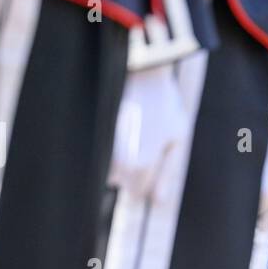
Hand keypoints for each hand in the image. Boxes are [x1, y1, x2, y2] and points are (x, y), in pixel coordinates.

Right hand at [110, 48, 187, 203]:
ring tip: (131, 126)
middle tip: (142, 135)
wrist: (141, 67)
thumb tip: (158, 201)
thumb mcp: (177, 137)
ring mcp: (99, 146)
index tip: (152, 156)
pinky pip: (97, 151)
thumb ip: (168, 173)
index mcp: (140, 165)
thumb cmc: (164, 100)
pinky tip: (120, 123)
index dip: (146, 179)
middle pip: (120, 181)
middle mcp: (115, 160)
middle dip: (131, 169)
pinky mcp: (89, 131)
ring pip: (106, 167)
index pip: (136, 192)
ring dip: (116, 157)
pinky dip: (106, 144)